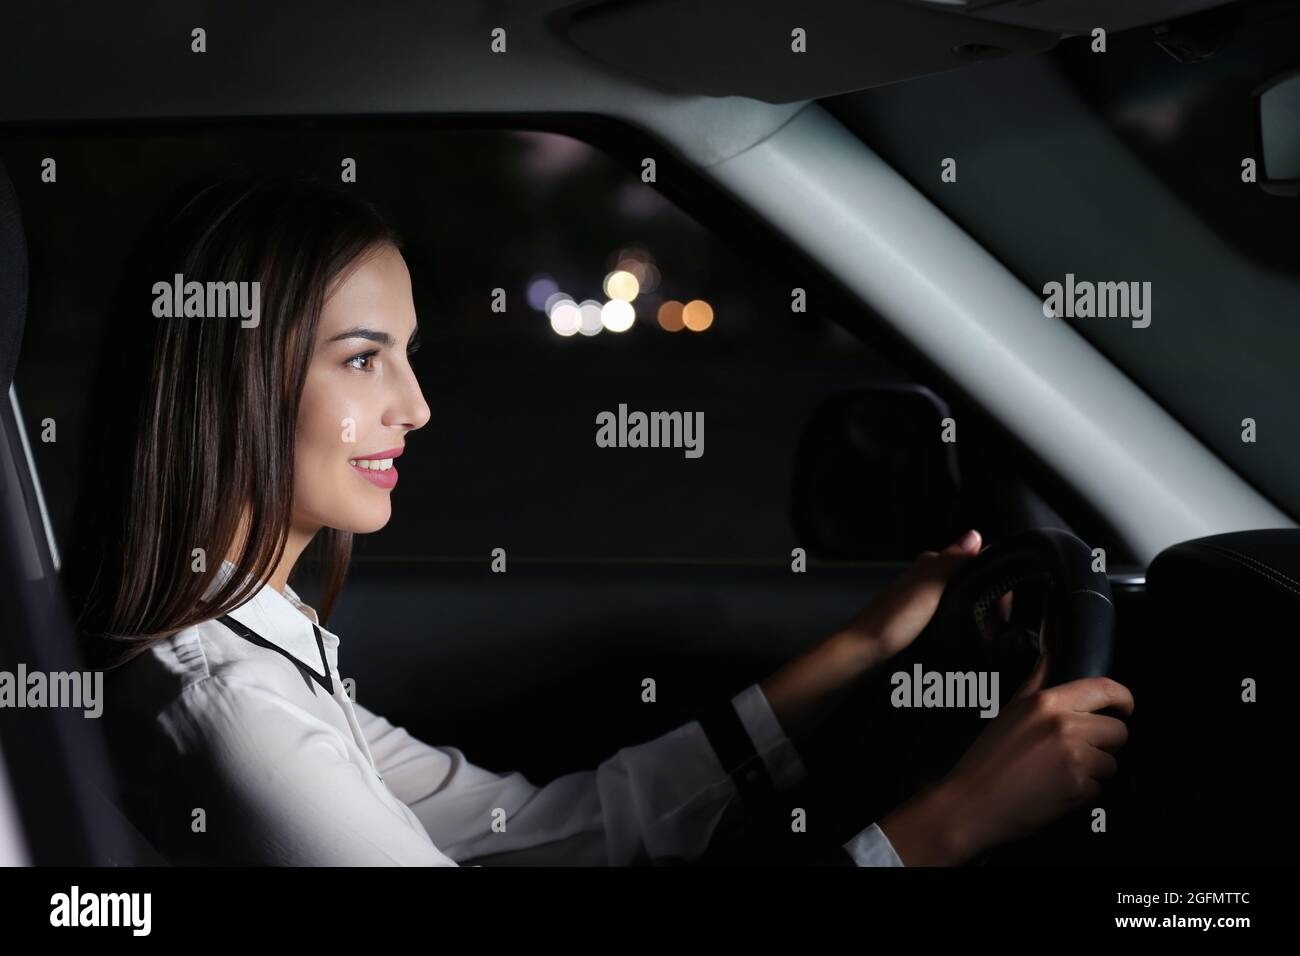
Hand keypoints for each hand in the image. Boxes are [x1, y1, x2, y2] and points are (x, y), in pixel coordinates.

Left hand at [759, 530, 981, 744]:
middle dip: (987, 603)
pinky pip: (950, 623)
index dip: (993, 581)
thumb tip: (975, 535)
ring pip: (962, 605)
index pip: (973, 563)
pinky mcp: (919, 626)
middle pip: (970, 585)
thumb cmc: (891, 621)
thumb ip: (951, 563)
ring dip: (975, 619)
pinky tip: (966, 643)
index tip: (1005, 608)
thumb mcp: (927, 588)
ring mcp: (922, 605)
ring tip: (986, 639)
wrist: (860, 656)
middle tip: (997, 630)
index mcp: (928, 567)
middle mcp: (925, 581)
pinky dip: (961, 630)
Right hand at [883, 654, 1134, 863]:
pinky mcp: (1078, 788)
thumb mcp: (1008, 711)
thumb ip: (1035, 682)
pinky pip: (1100, 788)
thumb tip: (1049, 656)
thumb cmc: (986, 759)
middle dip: (1106, 743)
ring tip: (1062, 773)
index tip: (1125, 708)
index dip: (1124, 698)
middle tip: (1081, 751)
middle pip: (1118, 731)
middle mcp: (1065, 726)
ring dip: (1095, 771)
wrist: (973, 802)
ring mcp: (1074, 758)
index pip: (1105, 689)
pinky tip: (1058, 790)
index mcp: (1047, 702)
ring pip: (1112, 763)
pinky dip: (1084, 792)